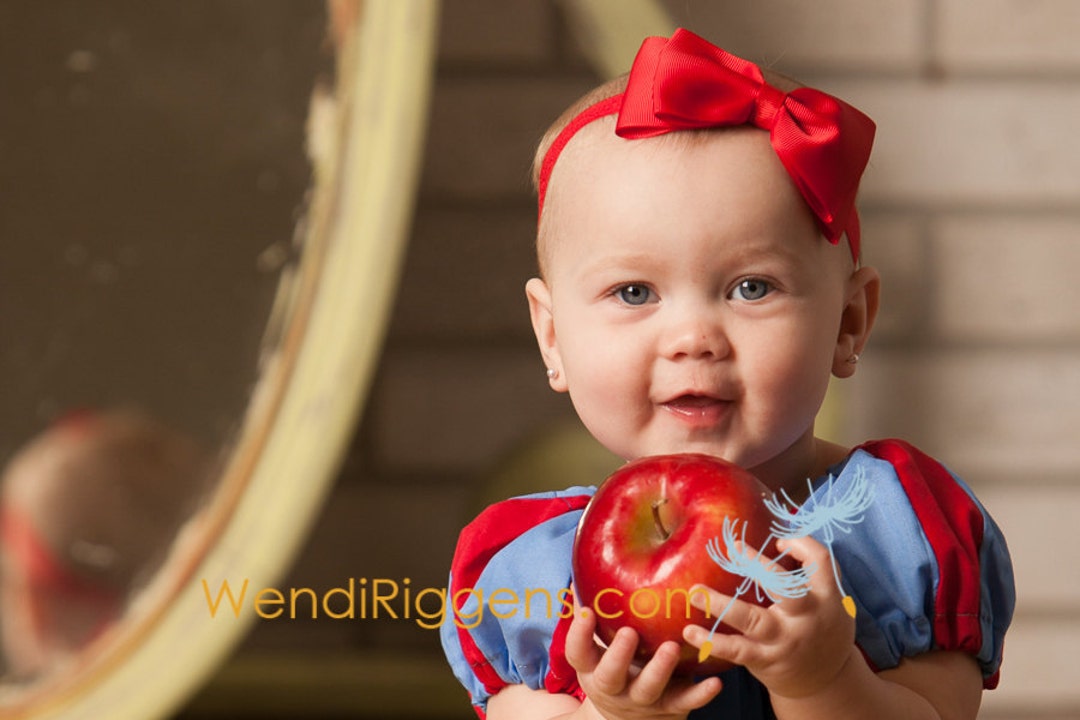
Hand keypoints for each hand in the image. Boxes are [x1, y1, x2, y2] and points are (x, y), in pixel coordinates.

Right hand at [565, 604, 721, 719]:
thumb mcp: (595, 648)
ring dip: (660, 669)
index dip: (579, 634)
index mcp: (592, 667)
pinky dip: (700, 694)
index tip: (587, 611)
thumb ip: (593, 615)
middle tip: (630, 633)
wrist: (628, 717)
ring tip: (672, 647)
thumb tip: (584, 571)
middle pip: (611, 676)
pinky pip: (685, 702)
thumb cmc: (612, 665)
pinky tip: (715, 681)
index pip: (578, 653)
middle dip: (619, 655)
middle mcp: (614, 686)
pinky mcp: (669, 707)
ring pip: (649, 689)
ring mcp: (642, 699)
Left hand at [682, 535, 855, 700]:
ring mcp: (785, 640)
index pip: (820, 560)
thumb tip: (779, 537)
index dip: (800, 544)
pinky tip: (690, 632)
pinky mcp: (766, 659)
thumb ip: (812, 574)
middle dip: (759, 567)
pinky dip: (711, 642)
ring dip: (719, 605)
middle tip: (734, 547)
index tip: (778, 541)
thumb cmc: (822, 628)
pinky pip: (736, 650)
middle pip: (783, 587)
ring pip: (751, 619)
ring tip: (695, 593)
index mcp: (827, 597)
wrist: (826, 681)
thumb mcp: (832, 601)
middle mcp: (807, 617)